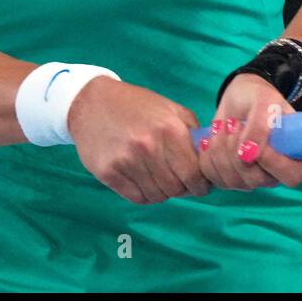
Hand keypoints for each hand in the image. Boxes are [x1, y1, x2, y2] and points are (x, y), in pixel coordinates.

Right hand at [68, 76, 211, 203]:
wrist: (92, 103)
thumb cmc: (137, 106)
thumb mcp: (171, 109)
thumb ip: (192, 133)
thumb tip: (208, 160)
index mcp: (169, 130)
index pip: (193, 174)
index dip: (200, 185)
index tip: (200, 186)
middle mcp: (149, 147)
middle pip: (176, 189)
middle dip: (182, 189)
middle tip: (179, 182)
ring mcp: (126, 161)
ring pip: (157, 196)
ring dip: (162, 192)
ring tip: (160, 178)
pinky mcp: (108, 173)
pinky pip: (136, 198)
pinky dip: (144, 194)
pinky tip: (144, 181)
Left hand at [199, 74, 301, 190]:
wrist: (239, 98)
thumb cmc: (259, 97)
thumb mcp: (264, 101)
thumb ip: (261, 126)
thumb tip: (248, 156)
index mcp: (298, 155)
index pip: (292, 175)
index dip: (273, 163)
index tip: (255, 141)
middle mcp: (277, 172)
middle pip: (257, 180)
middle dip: (238, 151)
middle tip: (233, 123)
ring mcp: (254, 178)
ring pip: (233, 181)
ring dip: (221, 151)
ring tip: (223, 126)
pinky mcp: (232, 177)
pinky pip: (215, 179)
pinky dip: (208, 158)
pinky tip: (210, 139)